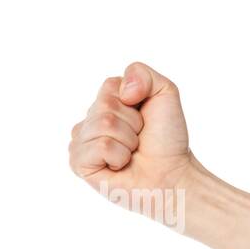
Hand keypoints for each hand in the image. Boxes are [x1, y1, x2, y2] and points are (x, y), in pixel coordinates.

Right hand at [69, 62, 200, 220]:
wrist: (171, 173)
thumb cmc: (166, 139)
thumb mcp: (165, 93)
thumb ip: (143, 75)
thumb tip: (123, 92)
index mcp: (104, 104)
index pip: (109, 86)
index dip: (134, 99)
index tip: (144, 118)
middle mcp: (88, 123)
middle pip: (105, 106)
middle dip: (132, 123)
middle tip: (138, 139)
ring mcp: (80, 144)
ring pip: (102, 125)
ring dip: (127, 141)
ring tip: (130, 154)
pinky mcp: (78, 165)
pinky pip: (99, 147)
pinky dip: (118, 156)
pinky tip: (119, 166)